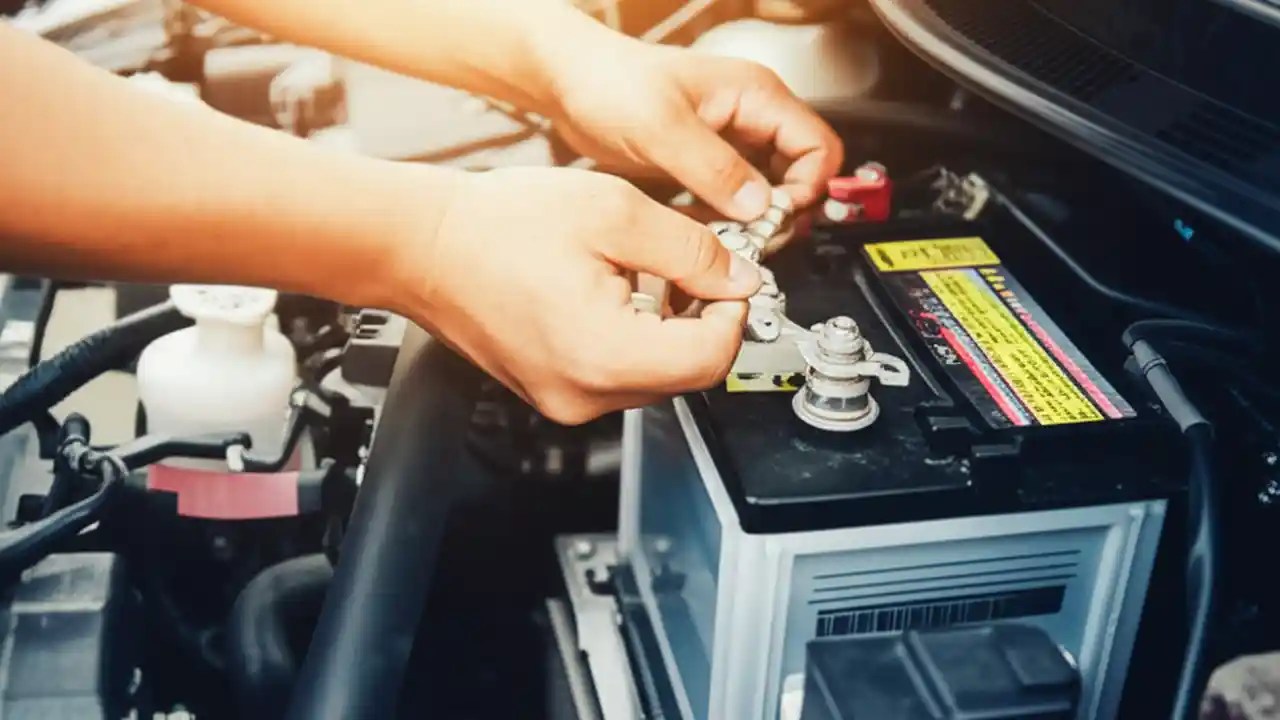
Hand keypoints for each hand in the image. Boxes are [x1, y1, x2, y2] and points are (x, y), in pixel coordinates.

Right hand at [389, 166, 761, 424]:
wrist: (421, 246)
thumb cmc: (495, 226)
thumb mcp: (616, 214)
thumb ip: (692, 251)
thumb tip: (738, 279)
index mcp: (604, 357)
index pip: (712, 359)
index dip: (735, 314)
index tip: (730, 277)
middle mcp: (584, 395)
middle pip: (686, 374)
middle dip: (702, 320)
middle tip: (694, 267)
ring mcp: (564, 399)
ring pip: (655, 376)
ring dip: (668, 329)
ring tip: (645, 273)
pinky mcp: (551, 391)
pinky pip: (617, 374)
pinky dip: (633, 337)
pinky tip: (615, 291)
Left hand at [546, 39, 842, 222]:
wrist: (567, 83)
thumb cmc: (609, 82)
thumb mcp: (662, 127)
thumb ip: (713, 167)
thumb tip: (757, 205)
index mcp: (755, 96)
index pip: (817, 148)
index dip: (806, 188)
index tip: (774, 218)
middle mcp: (749, 118)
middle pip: (799, 175)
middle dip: (782, 212)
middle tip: (753, 239)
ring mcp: (727, 144)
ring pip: (766, 193)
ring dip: (753, 222)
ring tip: (727, 242)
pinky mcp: (703, 166)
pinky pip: (731, 201)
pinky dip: (725, 222)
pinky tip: (702, 235)